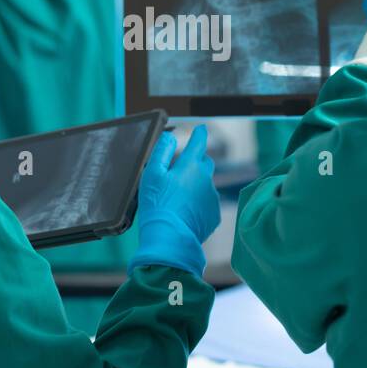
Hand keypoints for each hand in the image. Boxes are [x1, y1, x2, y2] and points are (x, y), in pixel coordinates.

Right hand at [129, 125, 220, 276]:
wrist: (169, 238)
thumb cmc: (157, 205)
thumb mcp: (152, 174)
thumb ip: (162, 152)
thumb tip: (170, 136)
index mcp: (191, 165)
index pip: (199, 142)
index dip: (199, 134)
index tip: (201, 129)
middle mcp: (206, 178)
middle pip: (204, 162)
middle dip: (195, 162)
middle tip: (180, 170)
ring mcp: (212, 197)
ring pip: (205, 184)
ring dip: (195, 186)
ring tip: (177, 200)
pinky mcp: (214, 214)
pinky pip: (207, 203)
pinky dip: (198, 204)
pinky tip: (184, 213)